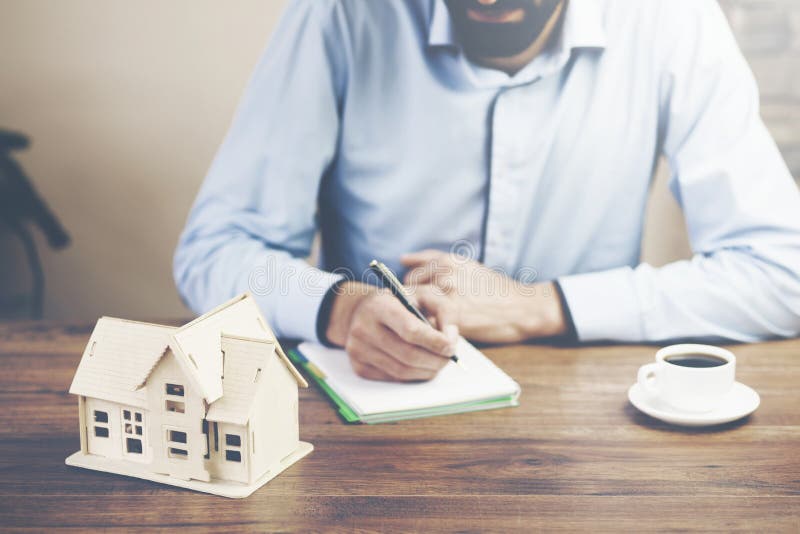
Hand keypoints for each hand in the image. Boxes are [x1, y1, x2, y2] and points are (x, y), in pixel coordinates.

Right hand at [324, 281, 459, 381]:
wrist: (362, 310)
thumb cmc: (399, 302)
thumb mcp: (422, 295)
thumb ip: (443, 311)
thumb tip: (451, 340)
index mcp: (379, 306)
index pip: (411, 331)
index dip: (435, 342)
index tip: (451, 345)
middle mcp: (363, 328)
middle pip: (409, 355)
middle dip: (436, 360)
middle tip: (449, 356)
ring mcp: (358, 350)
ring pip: (403, 371)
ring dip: (428, 370)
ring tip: (438, 360)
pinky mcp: (359, 367)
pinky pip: (394, 379)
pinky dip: (413, 375)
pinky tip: (421, 364)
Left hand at [401, 250, 566, 343]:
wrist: (523, 308)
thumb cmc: (495, 290)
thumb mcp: (467, 266)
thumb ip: (434, 261)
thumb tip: (403, 259)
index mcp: (447, 261)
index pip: (411, 273)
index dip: (412, 290)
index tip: (417, 301)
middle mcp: (445, 273)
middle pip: (408, 289)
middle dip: (411, 304)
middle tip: (423, 316)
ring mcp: (447, 294)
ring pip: (414, 306)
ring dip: (417, 317)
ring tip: (430, 326)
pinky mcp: (452, 316)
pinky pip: (426, 323)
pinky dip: (429, 330)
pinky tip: (439, 334)